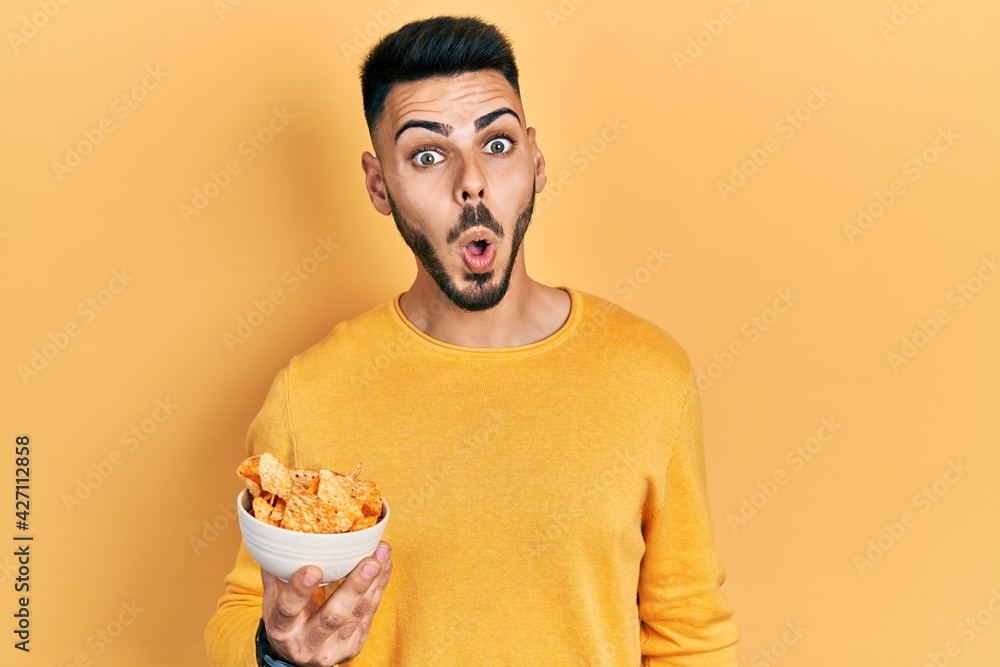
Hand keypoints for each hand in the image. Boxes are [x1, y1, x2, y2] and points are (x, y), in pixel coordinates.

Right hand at [260, 541, 392, 665]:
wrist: (298, 654)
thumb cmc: (286, 620)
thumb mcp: (274, 601)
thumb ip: (276, 573)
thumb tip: (279, 538)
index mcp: (281, 629)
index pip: (288, 609)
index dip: (300, 591)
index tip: (313, 570)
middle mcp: (306, 644)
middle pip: (332, 616)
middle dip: (353, 588)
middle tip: (370, 563)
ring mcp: (332, 648)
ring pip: (357, 614)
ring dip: (373, 583)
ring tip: (382, 556)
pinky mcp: (353, 645)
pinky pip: (369, 613)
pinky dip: (379, 587)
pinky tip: (385, 566)